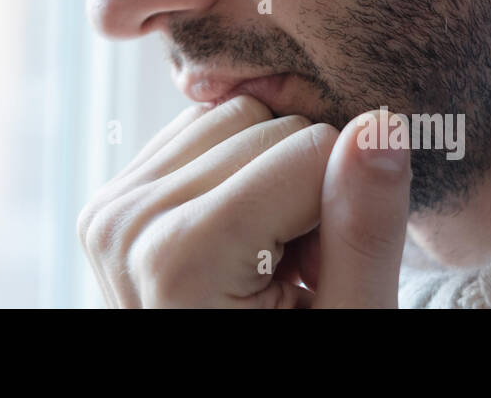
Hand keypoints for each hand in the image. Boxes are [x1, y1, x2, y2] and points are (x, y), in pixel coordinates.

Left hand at [76, 97, 411, 306]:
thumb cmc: (295, 372)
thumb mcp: (347, 323)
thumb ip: (365, 232)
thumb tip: (380, 126)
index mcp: (179, 257)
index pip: (312, 153)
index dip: (341, 213)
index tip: (316, 278)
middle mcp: (128, 222)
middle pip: (271, 128)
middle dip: (306, 191)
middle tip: (294, 274)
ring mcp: (110, 207)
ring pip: (235, 118)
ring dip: (272, 173)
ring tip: (266, 258)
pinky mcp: (111, 197)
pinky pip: (199, 130)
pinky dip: (236, 169)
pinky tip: (239, 237)